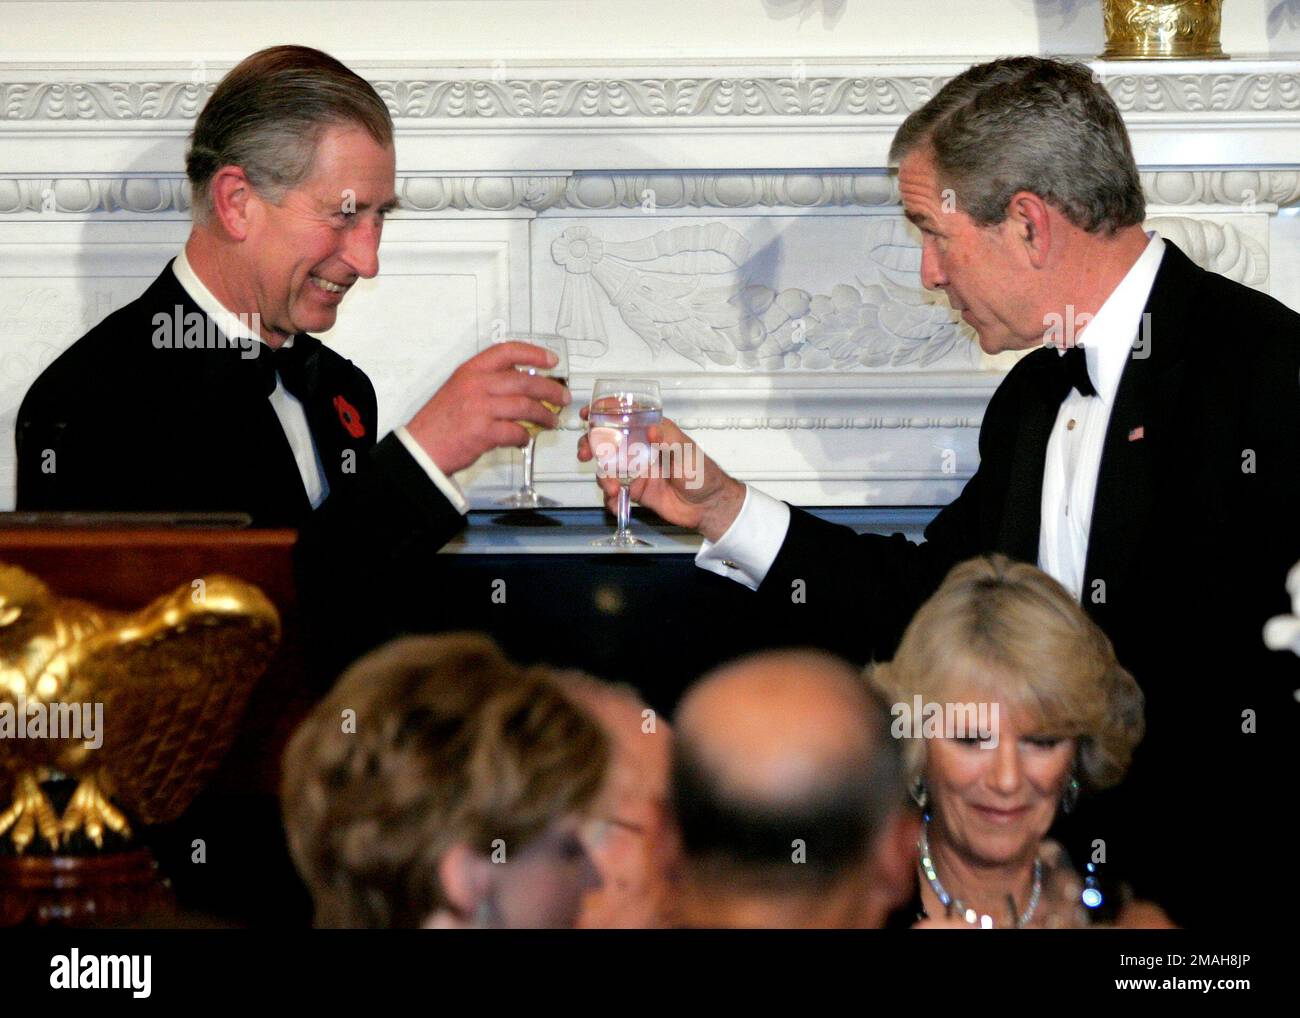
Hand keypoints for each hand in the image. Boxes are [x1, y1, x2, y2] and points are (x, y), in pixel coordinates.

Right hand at [405, 342, 570, 474]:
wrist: (422, 446)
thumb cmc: (440, 421)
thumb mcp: (459, 388)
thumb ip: (487, 382)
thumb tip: (519, 383)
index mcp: (471, 371)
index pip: (507, 351)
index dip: (534, 353)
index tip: (551, 359)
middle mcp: (476, 385)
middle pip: (525, 381)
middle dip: (550, 390)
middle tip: (561, 397)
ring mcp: (480, 408)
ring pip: (525, 407)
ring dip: (544, 416)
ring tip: (551, 421)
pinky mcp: (483, 432)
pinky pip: (516, 431)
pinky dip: (525, 436)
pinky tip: (525, 438)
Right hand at [576, 412, 745, 541]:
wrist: (708, 507)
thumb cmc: (703, 474)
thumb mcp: (687, 451)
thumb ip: (668, 438)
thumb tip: (651, 428)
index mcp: (654, 435)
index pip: (626, 419)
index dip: (605, 415)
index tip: (589, 415)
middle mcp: (642, 451)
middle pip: (608, 443)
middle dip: (592, 445)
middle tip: (585, 453)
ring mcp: (637, 472)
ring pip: (607, 469)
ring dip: (603, 477)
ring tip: (612, 488)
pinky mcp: (637, 492)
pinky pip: (616, 495)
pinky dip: (611, 500)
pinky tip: (616, 503)